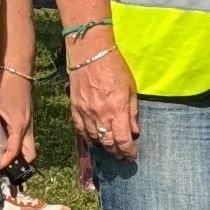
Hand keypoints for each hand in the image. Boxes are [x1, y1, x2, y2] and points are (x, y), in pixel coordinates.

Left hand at [0, 73, 35, 173]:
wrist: (16, 68)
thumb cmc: (4, 85)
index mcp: (19, 125)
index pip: (14, 152)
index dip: (5, 162)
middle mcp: (27, 126)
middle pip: (30, 153)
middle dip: (20, 163)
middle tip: (5, 165)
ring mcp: (29, 120)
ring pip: (29, 144)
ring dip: (19, 152)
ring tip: (4, 154)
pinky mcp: (28, 115)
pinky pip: (26, 135)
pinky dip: (19, 141)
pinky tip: (6, 139)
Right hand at [67, 34, 138, 160]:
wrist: (90, 53)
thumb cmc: (115, 67)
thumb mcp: (131, 88)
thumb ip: (132, 112)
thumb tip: (134, 131)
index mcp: (117, 109)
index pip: (123, 140)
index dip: (128, 151)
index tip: (132, 156)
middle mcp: (100, 114)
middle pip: (108, 142)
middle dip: (116, 151)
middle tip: (121, 155)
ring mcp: (86, 113)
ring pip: (94, 138)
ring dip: (103, 146)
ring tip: (110, 148)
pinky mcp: (75, 108)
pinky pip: (80, 130)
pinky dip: (88, 138)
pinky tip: (93, 140)